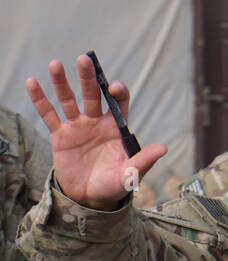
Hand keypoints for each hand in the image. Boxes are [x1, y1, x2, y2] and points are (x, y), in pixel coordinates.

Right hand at [25, 56, 166, 209]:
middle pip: (92, 94)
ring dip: (61, 82)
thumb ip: (144, 160)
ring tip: (55, 64)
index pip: (118, 101)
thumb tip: (163, 148)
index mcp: (115, 127)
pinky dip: (40, 99)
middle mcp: (96, 121)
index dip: (117, 92)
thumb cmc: (113, 186)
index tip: (112, 89)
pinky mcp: (60, 135)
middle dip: (88, 77)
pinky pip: (48, 115)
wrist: (89, 199)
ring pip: (68, 99)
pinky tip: (31, 82)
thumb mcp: (130, 175)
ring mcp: (77, 126)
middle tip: (84, 60)